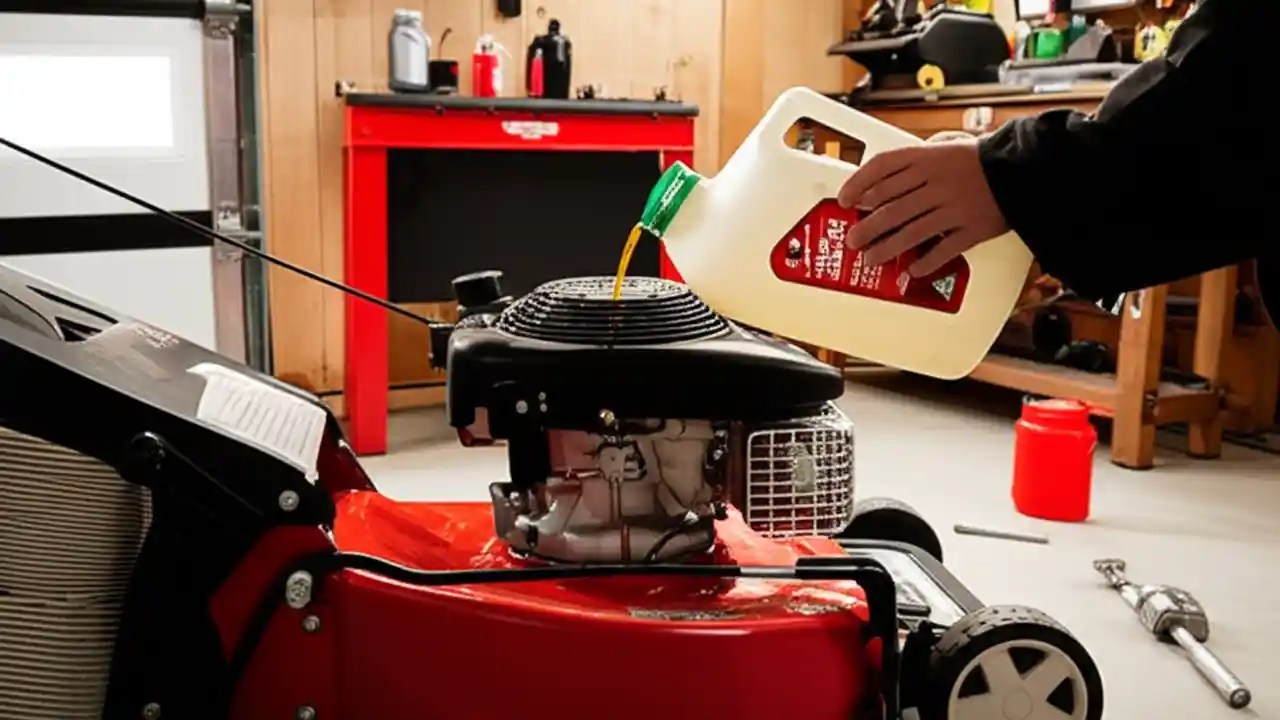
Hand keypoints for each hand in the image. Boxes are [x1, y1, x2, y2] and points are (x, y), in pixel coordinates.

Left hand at [837, 133, 1008, 276]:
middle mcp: (937, 182)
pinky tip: (912, 270)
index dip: (858, 184)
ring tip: (871, 257)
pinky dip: (925, 262)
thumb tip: (879, 185)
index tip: (844, 200)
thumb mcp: (945, 148)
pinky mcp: (972, 229)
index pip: (882, 169)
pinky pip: (943, 250)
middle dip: (866, 227)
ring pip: (911, 232)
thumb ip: (915, 162)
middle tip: (852, 239)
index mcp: (927, 159)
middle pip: (891, 207)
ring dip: (886, 248)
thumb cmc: (979, 161)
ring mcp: (954, 207)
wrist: (1023, 169)